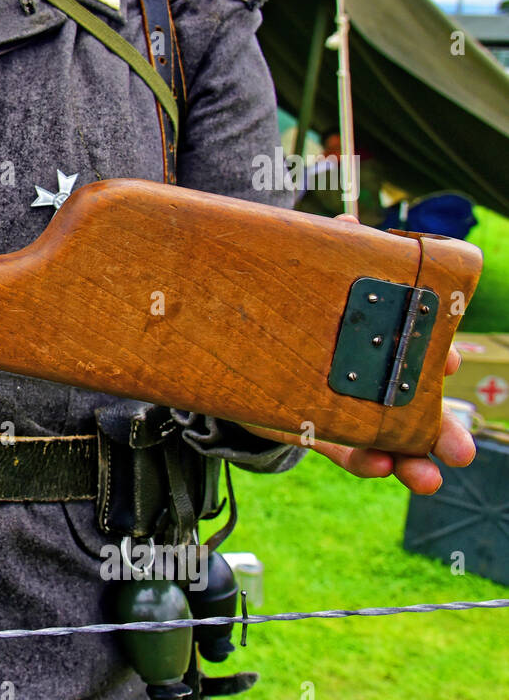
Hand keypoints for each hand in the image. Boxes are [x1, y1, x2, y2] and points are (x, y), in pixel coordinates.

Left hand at [242, 212, 476, 494]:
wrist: (237, 340)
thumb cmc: (290, 307)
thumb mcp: (309, 278)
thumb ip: (334, 252)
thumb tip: (349, 222)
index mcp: (379, 339)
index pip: (416, 349)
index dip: (435, 359)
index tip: (448, 363)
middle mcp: (371, 377)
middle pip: (414, 406)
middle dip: (441, 428)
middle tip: (461, 449)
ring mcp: (348, 407)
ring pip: (389, 438)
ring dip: (411, 458)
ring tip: (426, 477)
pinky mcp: (319, 430)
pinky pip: (346, 450)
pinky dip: (366, 460)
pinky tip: (380, 465)